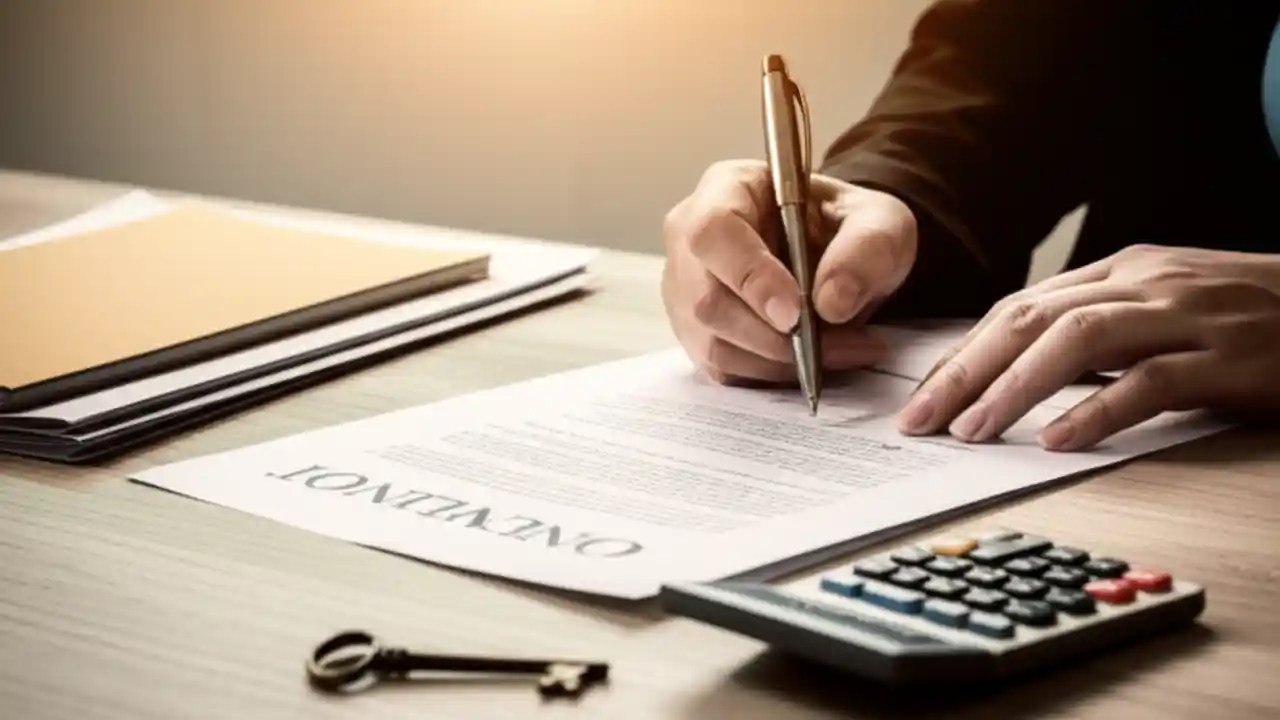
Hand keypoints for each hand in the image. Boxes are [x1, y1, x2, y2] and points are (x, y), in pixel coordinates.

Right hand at [661, 160, 917, 381]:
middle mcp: (691, 239)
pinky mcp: (697, 332)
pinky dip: (772, 374)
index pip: (713, 232)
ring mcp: (686, 289)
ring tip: (842, 351)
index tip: (795, 314)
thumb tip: (831, 303)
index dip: (749, 276)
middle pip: (707, 299)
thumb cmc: (846, 226)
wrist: (836, 252)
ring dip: (779, 360)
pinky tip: (814, 362)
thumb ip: (866, 248)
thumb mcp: (880, 220)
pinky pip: (724, 367)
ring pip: (714, 342)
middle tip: (836, 342)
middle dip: (773, 335)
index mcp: (727, 188)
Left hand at [899, 244, 1279, 449]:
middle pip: (1031, 318)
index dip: (963, 354)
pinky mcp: (1229, 356)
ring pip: (1079, 339)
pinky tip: (1059, 440)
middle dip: (966, 371)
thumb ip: (1099, 326)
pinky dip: (1099, 410)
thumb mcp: (1164, 306)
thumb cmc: (1247, 317)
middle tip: (921, 421)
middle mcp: (1145, 282)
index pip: (1019, 308)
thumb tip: (1017, 370)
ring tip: (973, 431)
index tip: (922, 399)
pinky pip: (1152, 381)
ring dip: (1015, 387)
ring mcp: (1188, 314)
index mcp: (1122, 269)